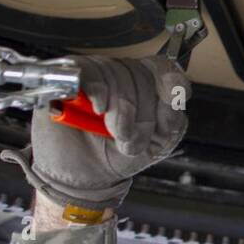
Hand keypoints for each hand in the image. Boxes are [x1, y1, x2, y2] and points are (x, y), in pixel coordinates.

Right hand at [1, 56, 189, 209]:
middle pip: (141, 75)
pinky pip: (89, 73)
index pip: (162, 67)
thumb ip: (172, 118)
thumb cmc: (118, 155)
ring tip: (115, 134)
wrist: (82, 176)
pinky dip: (99, 91)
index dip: (169, 79)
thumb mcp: (157, 143)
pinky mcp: (67, 79)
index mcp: (146, 85)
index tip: (172, 96)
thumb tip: (176, 96)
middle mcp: (121, 74)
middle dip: (142, 114)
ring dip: (121, 112)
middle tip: (131, 138)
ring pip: (118, 75)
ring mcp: (95, 74)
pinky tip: (99, 109)